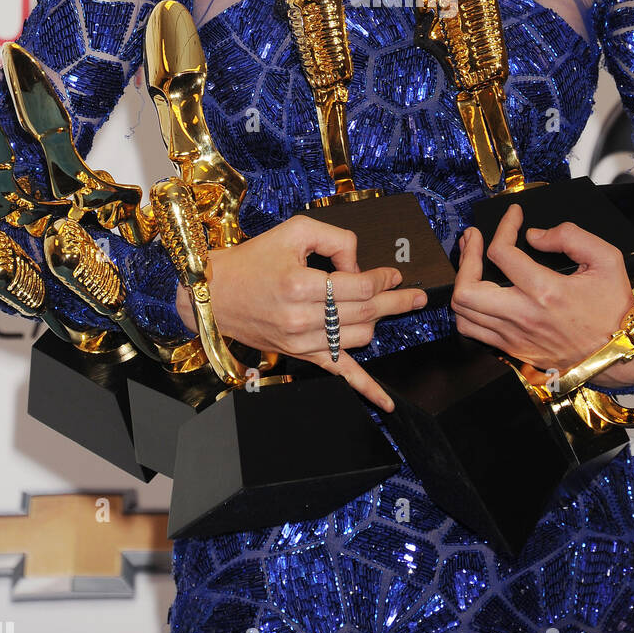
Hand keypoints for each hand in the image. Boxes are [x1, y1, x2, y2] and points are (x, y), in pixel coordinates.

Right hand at [174, 215, 425, 410]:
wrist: (215, 294)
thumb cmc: (254, 259)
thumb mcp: (294, 231)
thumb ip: (335, 240)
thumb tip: (360, 265)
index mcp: (301, 285)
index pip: (360, 286)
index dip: (383, 278)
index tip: (393, 273)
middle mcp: (302, 318)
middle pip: (366, 312)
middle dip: (397, 301)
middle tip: (418, 295)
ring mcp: (302, 342)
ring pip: (359, 337)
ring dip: (378, 323)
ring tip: (385, 308)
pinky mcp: (300, 355)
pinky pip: (339, 373)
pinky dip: (366, 389)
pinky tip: (387, 401)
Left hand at [452, 204, 633, 387]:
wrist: (619, 354)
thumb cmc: (614, 308)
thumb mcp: (606, 259)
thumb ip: (570, 236)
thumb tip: (535, 235)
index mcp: (547, 292)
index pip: (502, 253)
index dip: (503, 226)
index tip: (513, 216)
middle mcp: (524, 317)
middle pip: (467, 290)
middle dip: (465, 258)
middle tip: (474, 239)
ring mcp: (515, 337)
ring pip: (464, 312)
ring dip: (461, 281)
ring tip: (470, 259)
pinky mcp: (513, 349)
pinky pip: (473, 331)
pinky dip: (468, 307)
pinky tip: (478, 290)